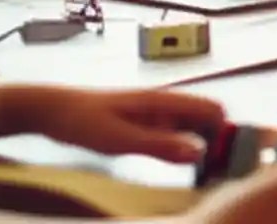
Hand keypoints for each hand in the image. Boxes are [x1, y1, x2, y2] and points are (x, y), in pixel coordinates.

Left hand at [6, 87, 225, 163]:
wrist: (52, 110)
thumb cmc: (83, 120)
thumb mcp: (120, 138)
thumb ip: (159, 145)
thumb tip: (199, 152)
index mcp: (164, 101)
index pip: (212, 110)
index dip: (224, 133)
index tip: (222, 161)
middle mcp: (165, 105)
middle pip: (207, 120)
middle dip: (217, 143)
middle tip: (214, 173)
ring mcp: (156, 115)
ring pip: (193, 129)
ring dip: (201, 148)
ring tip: (201, 176)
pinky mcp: (146, 125)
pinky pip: (175, 136)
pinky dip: (183, 151)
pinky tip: (175, 168)